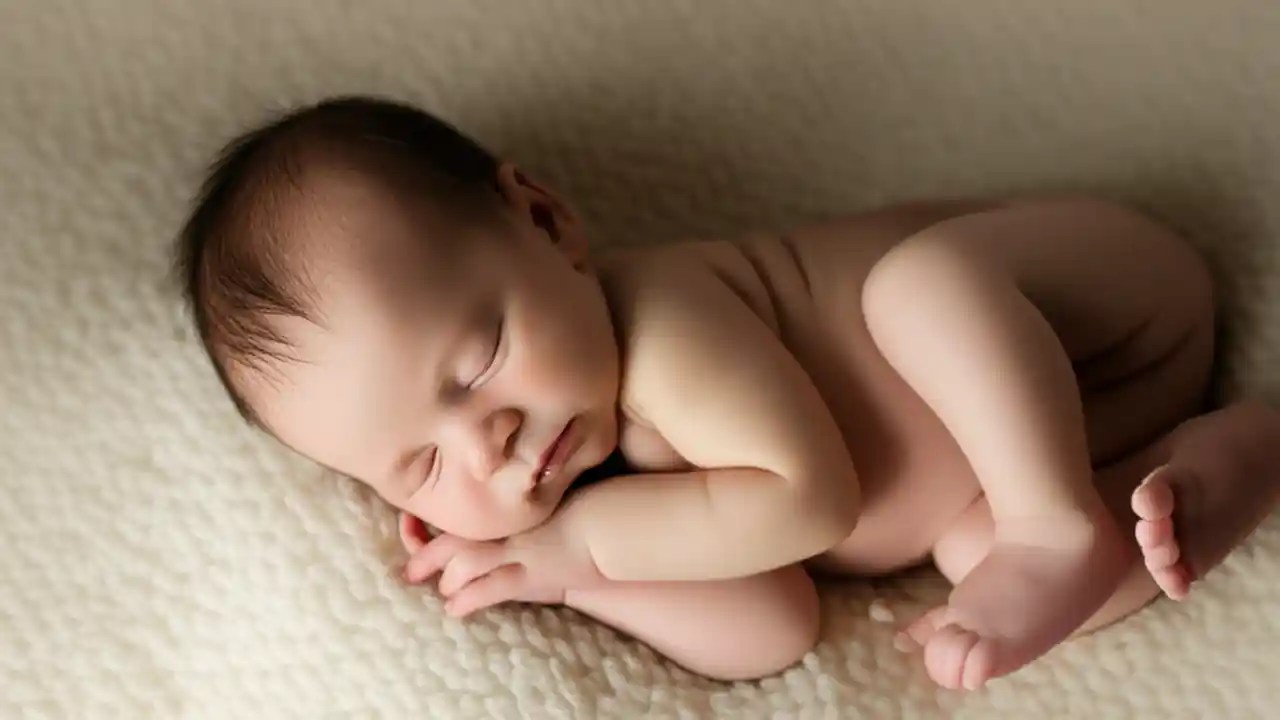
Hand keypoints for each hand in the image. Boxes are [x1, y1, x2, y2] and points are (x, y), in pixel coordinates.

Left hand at [399, 510, 606, 617]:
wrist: (615, 523)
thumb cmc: (591, 508)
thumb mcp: (554, 500)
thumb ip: (531, 502)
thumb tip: (513, 503)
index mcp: (512, 507)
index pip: (467, 513)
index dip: (439, 523)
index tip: (416, 525)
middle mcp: (511, 525)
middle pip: (457, 537)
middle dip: (427, 553)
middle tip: (411, 570)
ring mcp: (521, 549)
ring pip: (467, 561)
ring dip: (448, 578)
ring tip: (443, 591)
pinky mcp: (534, 574)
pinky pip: (492, 586)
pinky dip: (469, 599)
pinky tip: (455, 609)